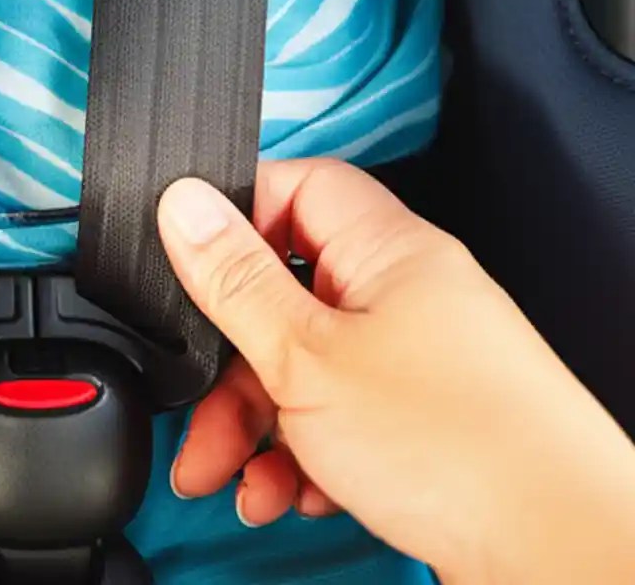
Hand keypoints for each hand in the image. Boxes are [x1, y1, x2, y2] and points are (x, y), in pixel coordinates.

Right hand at [159, 160, 634, 583]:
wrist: (553, 550)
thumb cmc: (457, 448)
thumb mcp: (306, 356)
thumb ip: (235, 280)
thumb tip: (184, 204)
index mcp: (387, 252)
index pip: (300, 187)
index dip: (238, 217)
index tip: (188, 261)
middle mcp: (404, 298)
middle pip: (285, 297)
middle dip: (231, 366)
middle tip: (202, 411)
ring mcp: (413, 362)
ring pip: (303, 371)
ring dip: (255, 427)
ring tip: (232, 476)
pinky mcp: (416, 422)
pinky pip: (336, 420)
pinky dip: (300, 458)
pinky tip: (291, 493)